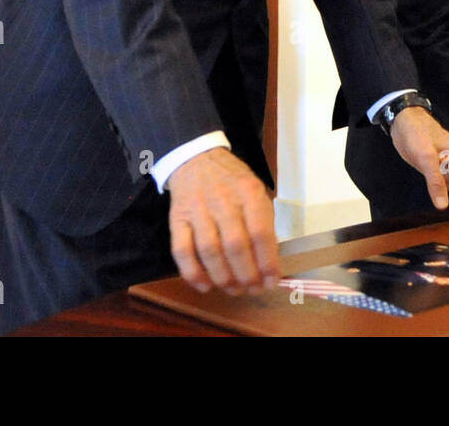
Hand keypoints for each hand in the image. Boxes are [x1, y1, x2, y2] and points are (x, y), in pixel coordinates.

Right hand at [166, 148, 280, 294]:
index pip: (260, 232)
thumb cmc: (232, 181)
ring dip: (223, 277)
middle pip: (235, 245)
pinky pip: (182, 250)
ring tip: (233, 289)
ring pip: (209, 251)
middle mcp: (223, 200)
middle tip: (252, 289)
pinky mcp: (177, 219)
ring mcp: (197, 210)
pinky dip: (193, 272)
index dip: (267, 261)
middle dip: (246, 275)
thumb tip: (269, 262)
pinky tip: (205, 286)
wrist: (196, 159)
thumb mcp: (255, 191)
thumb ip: (263, 223)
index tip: (272, 281)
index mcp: (248, 192)